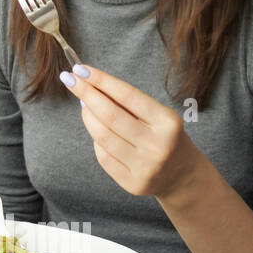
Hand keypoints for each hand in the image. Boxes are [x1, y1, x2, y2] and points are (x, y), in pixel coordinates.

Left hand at [59, 64, 206, 198]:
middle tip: (69, 79)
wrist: (183, 176)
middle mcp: (158, 145)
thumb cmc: (164, 136)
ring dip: (87, 116)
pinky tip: (98, 131)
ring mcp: (144, 167)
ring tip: (83, 104)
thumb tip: (89, 85)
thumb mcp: (158, 115)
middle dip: (86, 94)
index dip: (101, 80)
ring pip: (102, 137)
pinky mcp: (132, 183)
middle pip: (110, 115)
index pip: (127, 95)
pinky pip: (103, 157)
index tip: (80, 68)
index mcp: (168, 122)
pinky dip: (96, 140)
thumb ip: (128, 103)